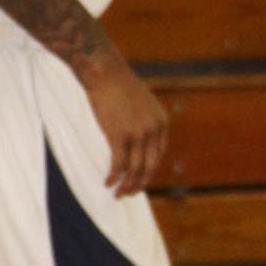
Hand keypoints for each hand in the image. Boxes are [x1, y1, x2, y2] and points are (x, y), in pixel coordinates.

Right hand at [78, 50, 167, 195]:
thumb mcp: (140, 101)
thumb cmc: (117, 83)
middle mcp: (153, 130)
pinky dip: (113, 176)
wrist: (104, 72)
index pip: (158, 154)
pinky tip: (107, 182)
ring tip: (118, 194)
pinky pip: (118, 163)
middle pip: (150, 166)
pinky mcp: (119, 135)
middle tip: (130, 193)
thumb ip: (142, 119)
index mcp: (161, 122)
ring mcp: (137, 133)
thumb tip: (132, 134)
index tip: (138, 178)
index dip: (148, 170)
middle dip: (140, 183)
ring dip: (127, 185)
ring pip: (135, 169)